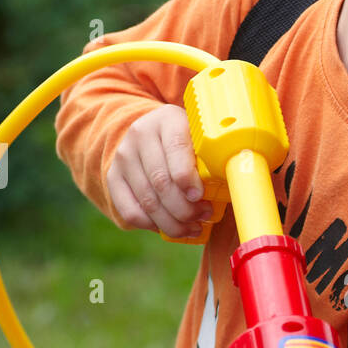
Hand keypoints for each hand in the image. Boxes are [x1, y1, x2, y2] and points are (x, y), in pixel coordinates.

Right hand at [106, 104, 214, 238]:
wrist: (149, 132)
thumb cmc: (186, 141)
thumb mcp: (200, 137)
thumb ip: (212, 156)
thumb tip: (234, 181)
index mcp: (167, 120)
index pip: (176, 148)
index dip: (188, 178)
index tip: (200, 197)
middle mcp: (140, 135)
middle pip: (161, 181)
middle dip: (186, 207)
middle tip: (203, 216)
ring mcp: (124, 157)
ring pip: (148, 200)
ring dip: (173, 222)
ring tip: (193, 227)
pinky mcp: (113, 177)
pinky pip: (130, 211)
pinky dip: (152, 225)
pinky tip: (170, 227)